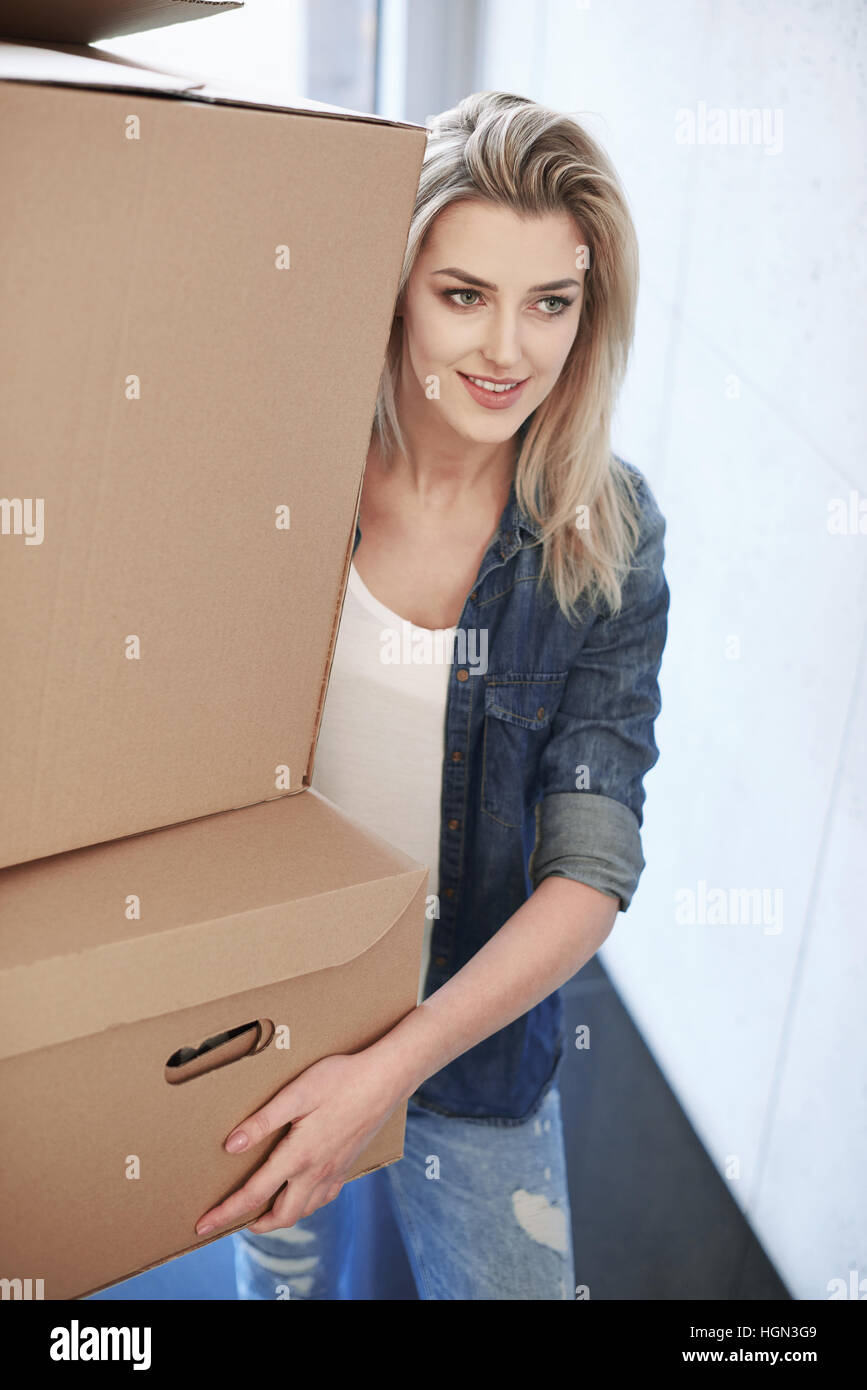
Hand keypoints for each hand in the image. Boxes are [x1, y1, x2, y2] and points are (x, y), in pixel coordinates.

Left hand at [195, 1049, 404, 1236]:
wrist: (385, 1079)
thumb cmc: (340, 1079)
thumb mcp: (297, 1094)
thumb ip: (263, 1121)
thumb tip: (231, 1146)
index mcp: (298, 1156)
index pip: (254, 1194)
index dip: (226, 1212)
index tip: (203, 1225)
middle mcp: (316, 1172)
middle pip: (281, 1215)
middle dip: (255, 1224)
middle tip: (233, 1220)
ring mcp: (335, 1171)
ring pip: (304, 1210)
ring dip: (280, 1216)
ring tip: (262, 1210)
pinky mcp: (348, 1165)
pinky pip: (323, 1199)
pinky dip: (305, 1205)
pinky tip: (300, 1193)